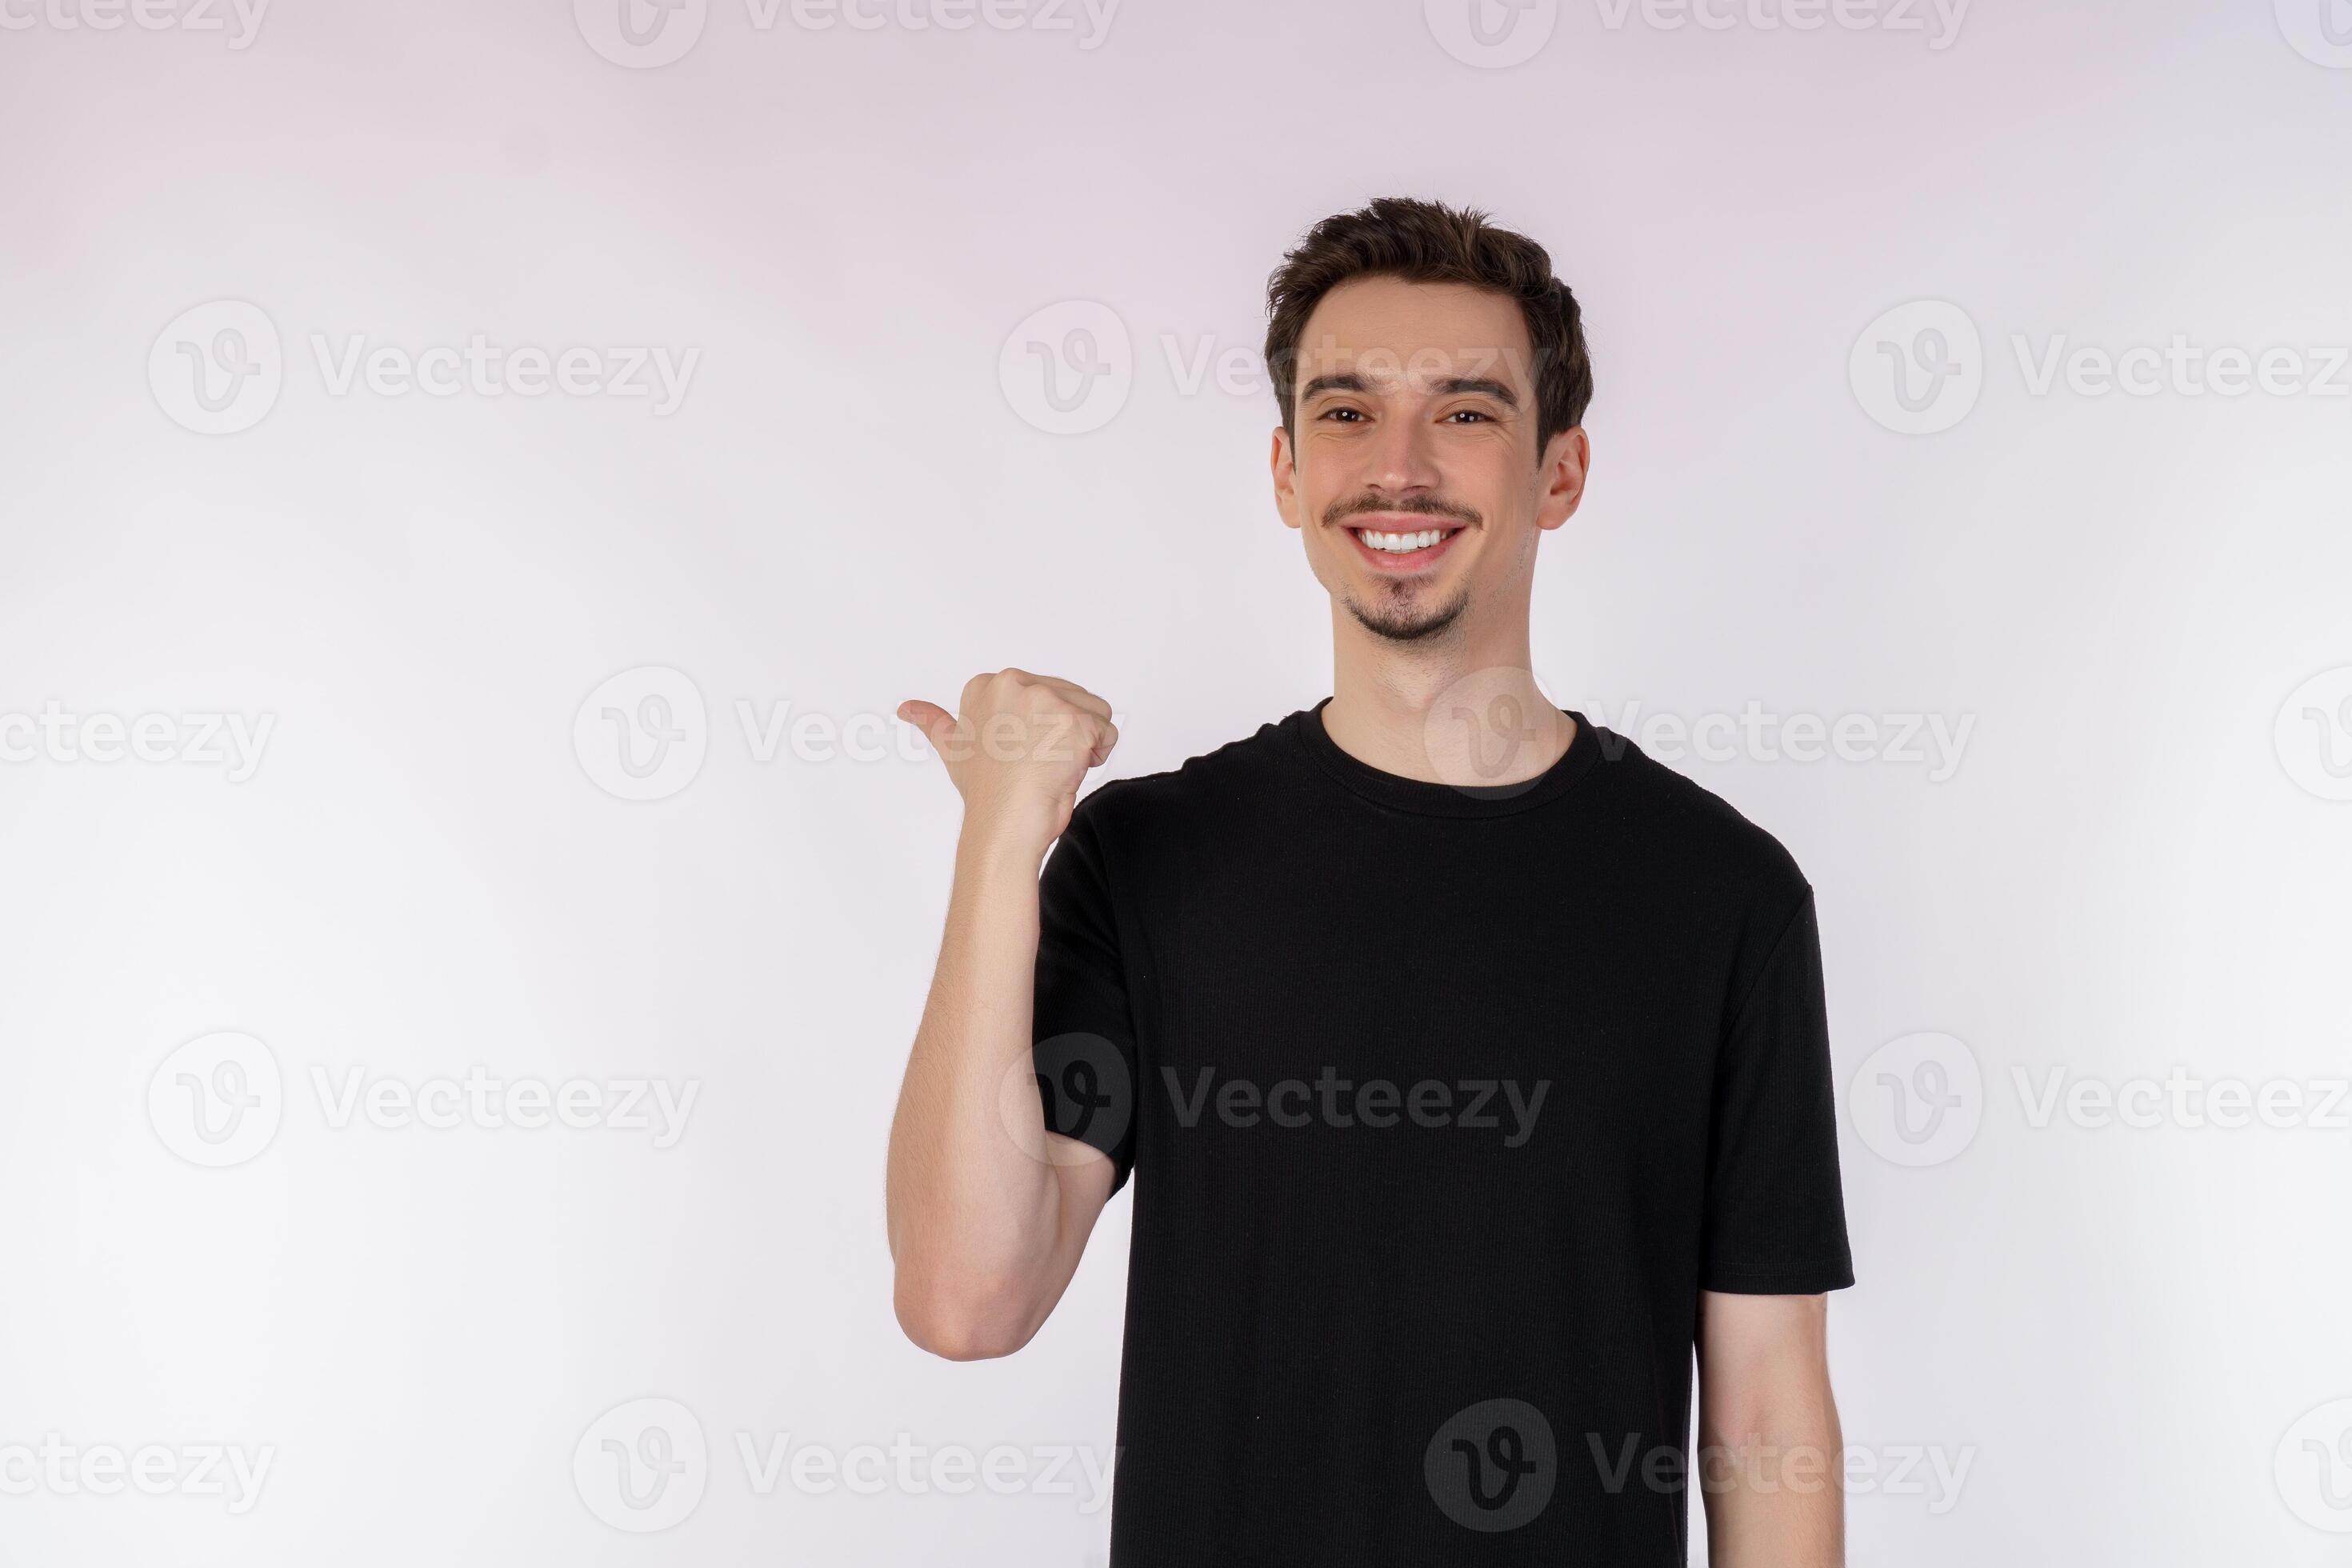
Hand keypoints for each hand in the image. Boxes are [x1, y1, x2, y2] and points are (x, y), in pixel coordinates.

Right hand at [898, 669, 1117, 850]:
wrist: (1002, 824)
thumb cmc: (985, 793)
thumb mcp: (953, 748)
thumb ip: (933, 721)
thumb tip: (906, 708)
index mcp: (987, 684)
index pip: (1042, 691)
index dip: (1039, 727)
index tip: (1018, 750)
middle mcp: (1015, 683)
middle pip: (1071, 698)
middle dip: (1063, 733)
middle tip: (1036, 762)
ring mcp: (1045, 701)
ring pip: (1093, 712)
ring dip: (1083, 744)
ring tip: (1052, 766)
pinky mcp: (1074, 721)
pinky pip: (1107, 733)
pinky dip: (1096, 756)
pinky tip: (1067, 770)